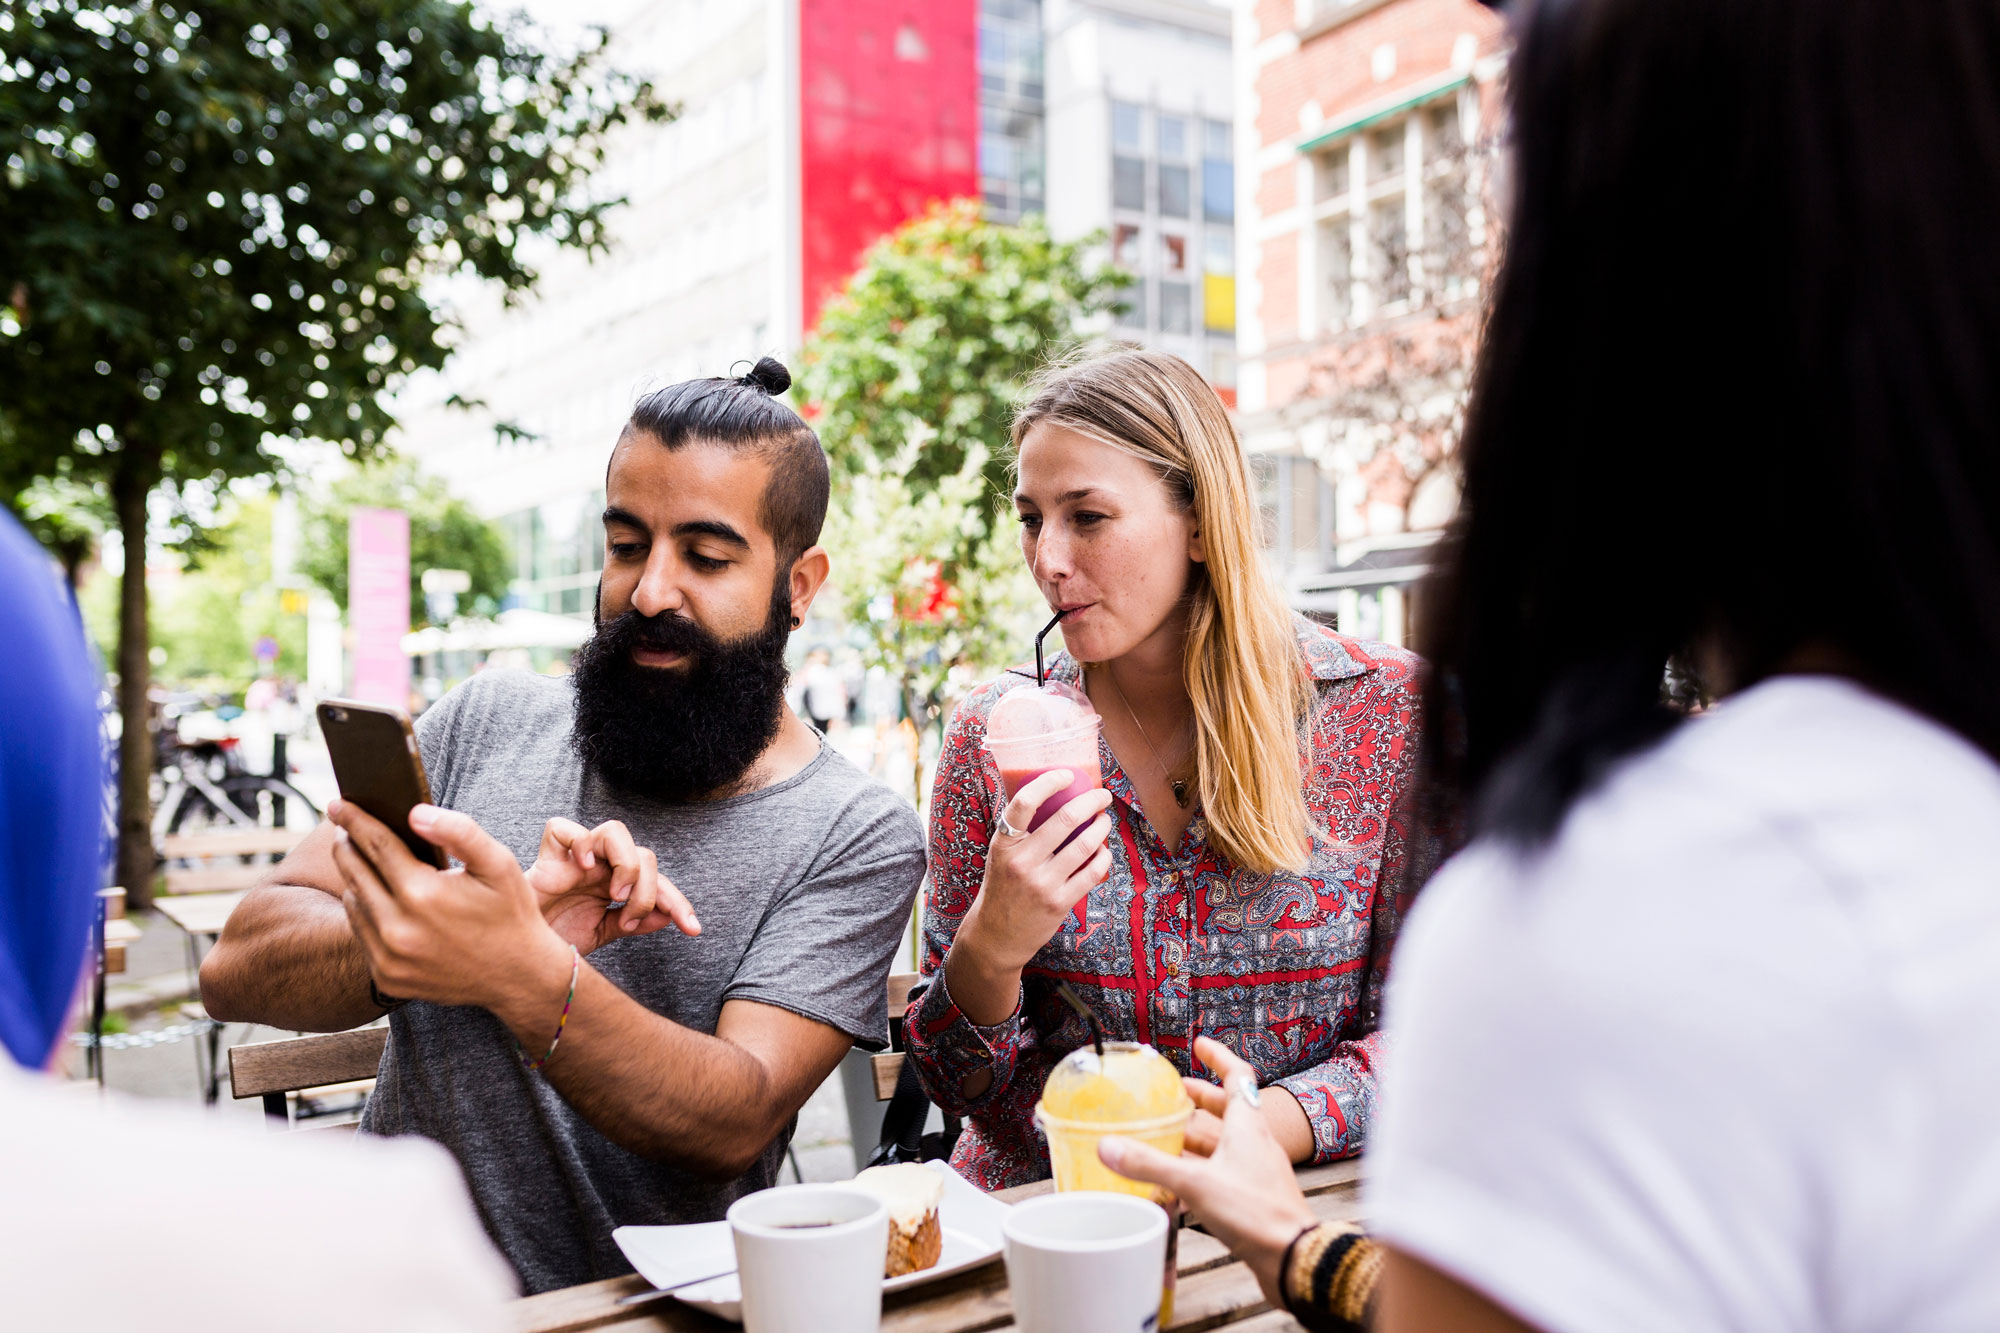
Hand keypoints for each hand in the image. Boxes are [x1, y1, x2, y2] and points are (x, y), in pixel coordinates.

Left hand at [330, 799, 569, 1012]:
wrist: (519, 976)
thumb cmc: (510, 913)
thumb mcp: (498, 864)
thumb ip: (459, 832)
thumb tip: (414, 813)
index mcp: (424, 894)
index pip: (375, 844)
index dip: (354, 820)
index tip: (338, 804)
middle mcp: (398, 928)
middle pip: (354, 871)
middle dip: (347, 843)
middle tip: (346, 826)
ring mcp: (389, 957)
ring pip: (352, 902)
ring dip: (354, 877)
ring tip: (366, 860)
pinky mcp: (386, 976)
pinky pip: (361, 934)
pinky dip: (364, 911)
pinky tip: (380, 898)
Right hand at [525, 817, 700, 954]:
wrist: (519, 954)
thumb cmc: (554, 938)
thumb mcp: (602, 934)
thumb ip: (634, 921)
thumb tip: (668, 915)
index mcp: (615, 885)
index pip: (656, 882)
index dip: (677, 903)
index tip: (693, 930)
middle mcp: (600, 868)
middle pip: (645, 855)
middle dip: (648, 890)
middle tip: (628, 918)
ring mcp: (575, 858)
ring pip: (615, 831)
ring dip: (625, 864)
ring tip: (613, 895)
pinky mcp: (547, 856)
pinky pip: (563, 828)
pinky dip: (580, 843)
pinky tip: (583, 868)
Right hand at [960, 769, 1115, 973]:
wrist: (995, 936)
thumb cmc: (1002, 888)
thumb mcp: (1000, 855)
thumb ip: (1021, 833)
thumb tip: (1055, 799)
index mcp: (1003, 844)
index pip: (1025, 803)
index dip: (1050, 782)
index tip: (1068, 775)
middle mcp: (1022, 861)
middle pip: (1066, 819)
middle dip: (1092, 801)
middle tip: (1102, 796)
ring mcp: (1042, 884)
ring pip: (1085, 845)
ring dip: (1102, 827)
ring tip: (1104, 821)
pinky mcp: (1059, 903)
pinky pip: (1092, 872)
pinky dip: (1103, 857)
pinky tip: (1104, 850)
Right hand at [1098, 1036, 1316, 1309]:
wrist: (1294, 1258)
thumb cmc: (1257, 1213)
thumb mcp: (1196, 1183)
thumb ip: (1151, 1165)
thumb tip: (1110, 1147)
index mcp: (1247, 1126)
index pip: (1238, 1076)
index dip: (1218, 1057)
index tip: (1199, 1044)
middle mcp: (1254, 1143)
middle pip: (1227, 1109)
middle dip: (1198, 1099)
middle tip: (1171, 1096)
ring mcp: (1255, 1172)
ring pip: (1223, 1143)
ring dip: (1196, 1136)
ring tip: (1166, 1136)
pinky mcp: (1252, 1199)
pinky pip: (1223, 1174)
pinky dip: (1200, 1171)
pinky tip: (1179, 1184)